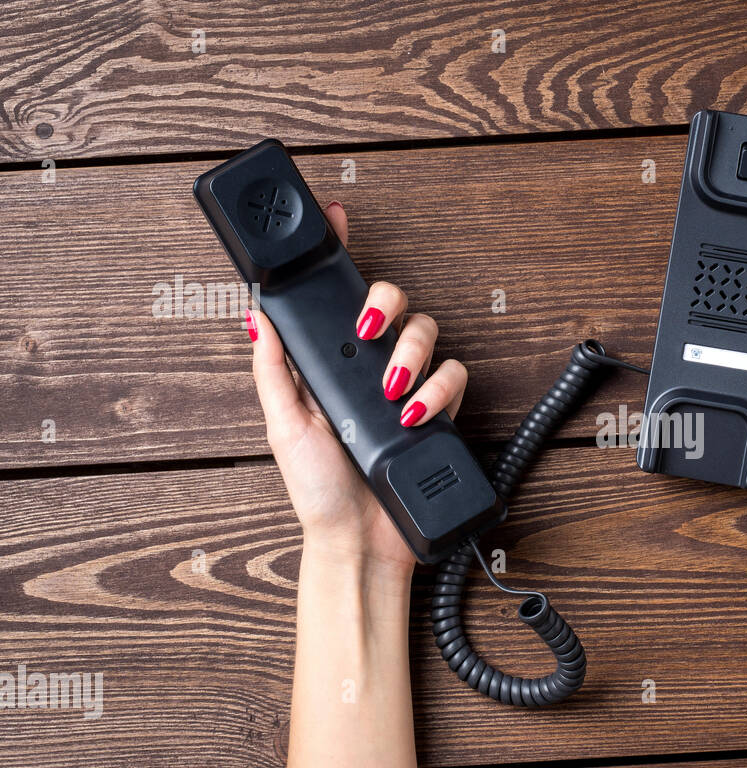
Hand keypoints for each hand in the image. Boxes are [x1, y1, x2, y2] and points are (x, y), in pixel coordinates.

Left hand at [245, 201, 469, 573]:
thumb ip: (273, 370)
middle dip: (385, 306)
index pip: (336, 298)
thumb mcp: (283, 425)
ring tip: (392, 390)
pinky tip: (416, 414)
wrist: (360, 539)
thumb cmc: (318, 490)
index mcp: (330, 364)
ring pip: (428, 331)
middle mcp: (371, 368)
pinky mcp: (442, 410)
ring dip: (411, 353)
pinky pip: (456, 374)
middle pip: (393, 301)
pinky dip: (438, 389)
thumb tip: (256, 316)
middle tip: (369, 334)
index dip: (339, 253)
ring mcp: (409, 386)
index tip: (337, 216)